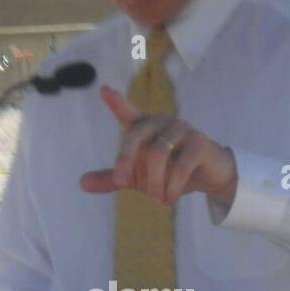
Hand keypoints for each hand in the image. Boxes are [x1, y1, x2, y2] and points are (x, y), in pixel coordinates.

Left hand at [80, 85, 238, 207]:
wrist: (208, 177)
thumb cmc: (169, 171)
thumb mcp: (138, 177)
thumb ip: (113, 178)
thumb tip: (82, 183)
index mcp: (144, 128)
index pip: (127, 113)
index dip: (116, 102)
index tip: (103, 90)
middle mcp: (161, 123)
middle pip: (135, 136)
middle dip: (125, 160)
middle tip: (122, 183)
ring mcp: (181, 130)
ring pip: (158, 154)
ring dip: (154, 183)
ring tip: (156, 200)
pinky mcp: (199, 143)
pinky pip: (180, 166)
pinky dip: (172, 187)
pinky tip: (170, 198)